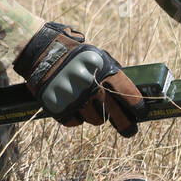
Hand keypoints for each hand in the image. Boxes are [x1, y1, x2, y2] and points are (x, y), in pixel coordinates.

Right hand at [12, 23, 142, 136]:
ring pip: (95, 120)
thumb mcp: (96, 55)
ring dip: (98, 117)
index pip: (128, 95)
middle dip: (126, 125)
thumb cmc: (72, 52)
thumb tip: (130, 94)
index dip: (138, 107)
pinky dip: (77, 117)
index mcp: (103, 70)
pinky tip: (75, 108)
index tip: (141, 113)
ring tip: (95, 110)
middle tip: (130, 130)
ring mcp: (74, 99)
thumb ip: (112, 73)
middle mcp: (90, 86)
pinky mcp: (58, 107)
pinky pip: (75, 122)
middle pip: (115, 115)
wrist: (38, 51)